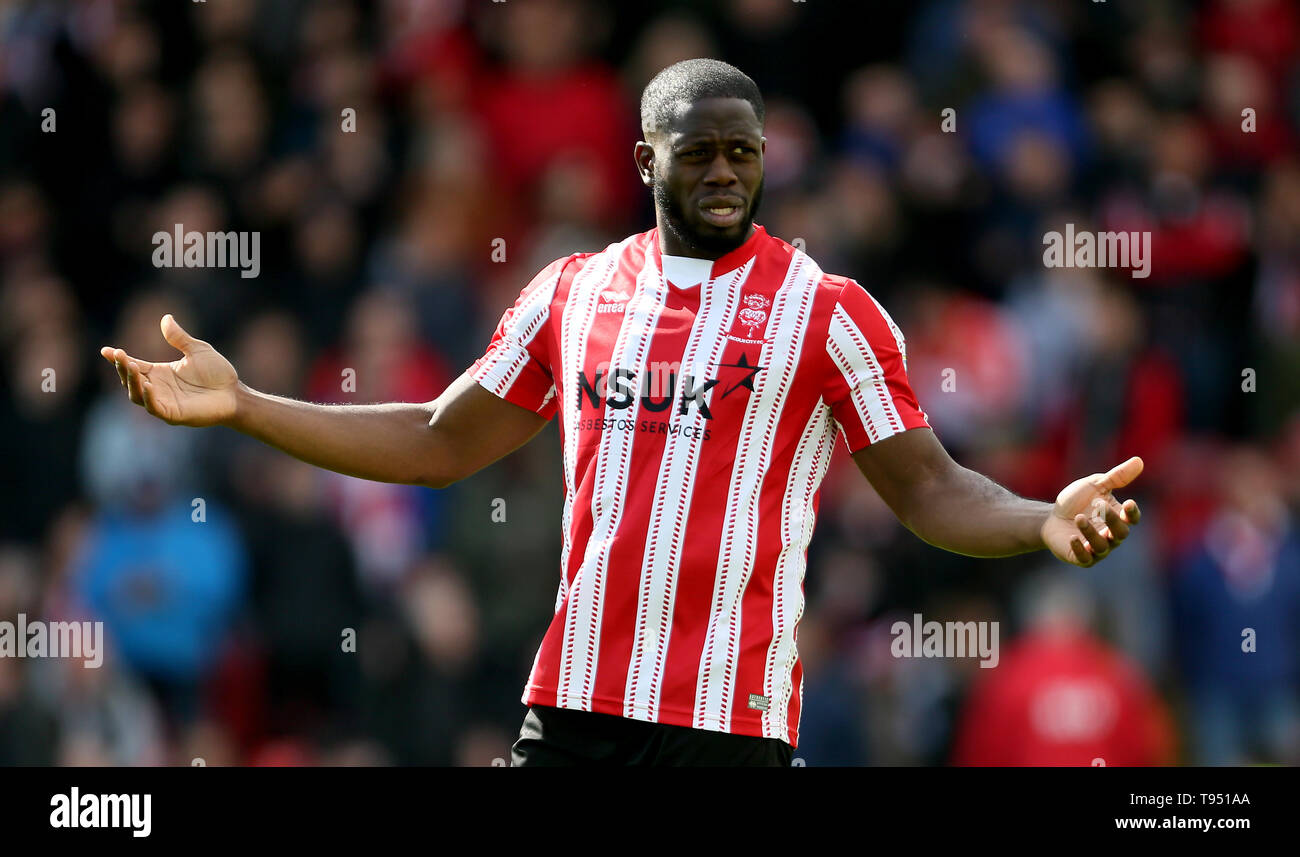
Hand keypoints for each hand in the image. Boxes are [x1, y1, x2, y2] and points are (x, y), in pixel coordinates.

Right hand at [99, 314, 239, 427]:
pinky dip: (149, 398)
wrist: (235, 393)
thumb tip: (166, 318)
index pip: (134, 365)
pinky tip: (148, 385)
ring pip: (137, 395)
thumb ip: (179, 338)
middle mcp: (158, 388)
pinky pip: (155, 407)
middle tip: (119, 355)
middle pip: (131, 380)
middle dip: (122, 368)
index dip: (118, 359)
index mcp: (160, 373)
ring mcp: (164, 402)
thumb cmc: (218, 373)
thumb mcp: (197, 350)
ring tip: (131, 366)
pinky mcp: (173, 414)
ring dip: (132, 382)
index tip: (105, 350)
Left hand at [1041, 456, 1143, 566]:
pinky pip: (1085, 559)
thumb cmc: (1077, 501)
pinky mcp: (1080, 558)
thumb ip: (1116, 477)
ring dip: (1091, 532)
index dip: (1132, 513)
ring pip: (1101, 545)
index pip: (1132, 519)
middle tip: (1100, 505)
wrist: (1051, 517)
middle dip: (1112, 520)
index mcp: (1117, 518)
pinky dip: (1080, 550)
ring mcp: (1097, 549)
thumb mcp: (1095, 485)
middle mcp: (1111, 536)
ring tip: (1078, 517)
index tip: (1128, 503)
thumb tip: (1139, 461)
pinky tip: (1072, 538)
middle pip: (1120, 533)